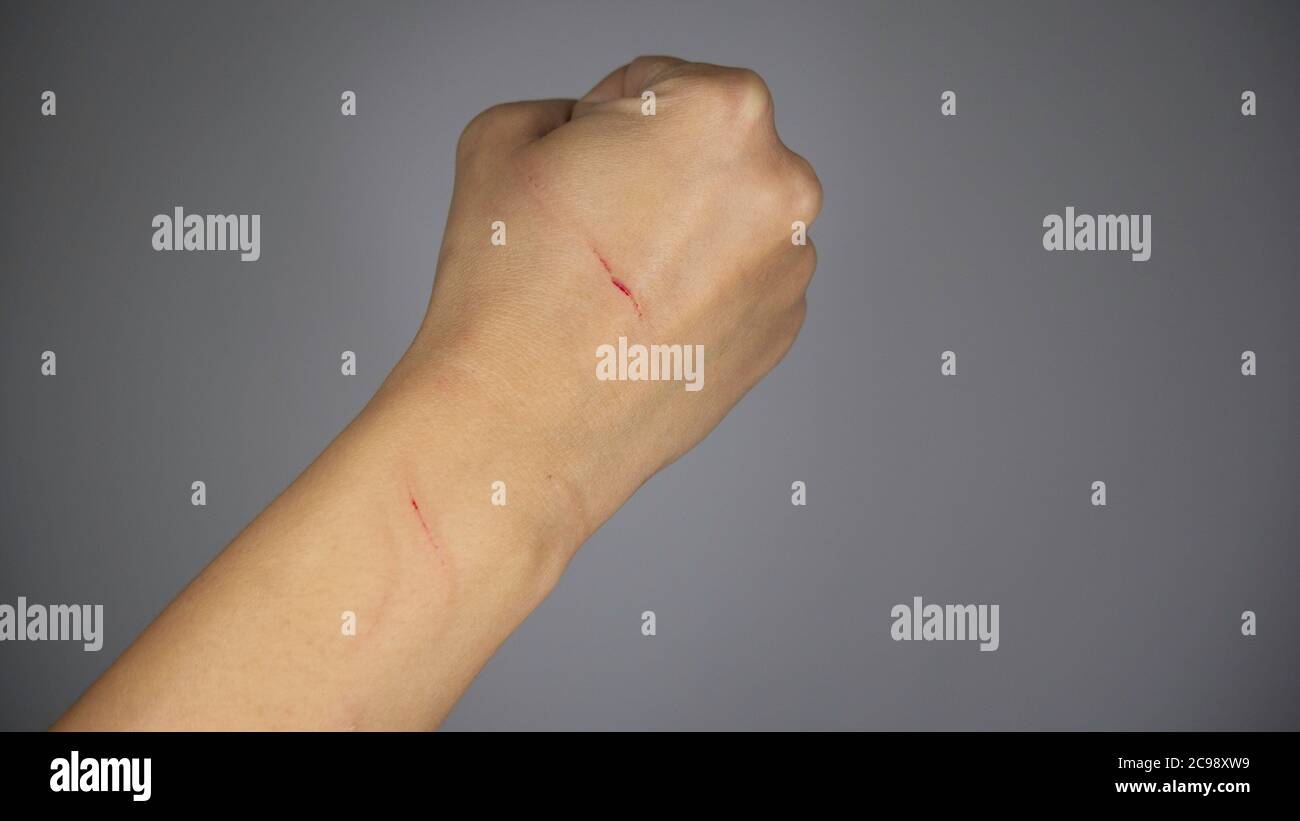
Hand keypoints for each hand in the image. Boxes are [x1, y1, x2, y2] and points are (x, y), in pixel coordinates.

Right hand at [397, 56, 821, 540]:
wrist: (520, 427)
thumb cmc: (509, 289)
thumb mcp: (504, 135)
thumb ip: (568, 106)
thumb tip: (600, 138)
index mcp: (726, 114)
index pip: (662, 83)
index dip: (602, 121)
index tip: (576, 174)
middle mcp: (782, 188)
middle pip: (706, 151)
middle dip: (652, 176)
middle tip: (588, 232)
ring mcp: (789, 269)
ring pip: (726, 219)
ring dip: (681, 234)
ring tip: (608, 290)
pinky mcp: (780, 335)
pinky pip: (738, 285)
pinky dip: (698, 292)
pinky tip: (636, 327)